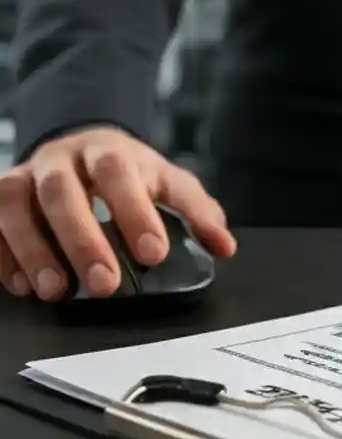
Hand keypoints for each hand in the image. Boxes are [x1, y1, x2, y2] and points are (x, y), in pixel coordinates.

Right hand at [0, 127, 236, 300]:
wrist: (80, 148)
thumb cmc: (128, 173)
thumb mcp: (169, 183)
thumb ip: (197, 212)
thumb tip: (224, 246)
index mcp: (107, 150)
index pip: (117, 173)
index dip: (133, 212)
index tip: (152, 253)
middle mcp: (60, 159)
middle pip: (62, 191)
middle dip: (82, 240)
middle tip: (104, 284)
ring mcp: (23, 176)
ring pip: (16, 205)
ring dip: (34, 250)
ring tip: (57, 290)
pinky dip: (2, 256)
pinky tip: (21, 286)